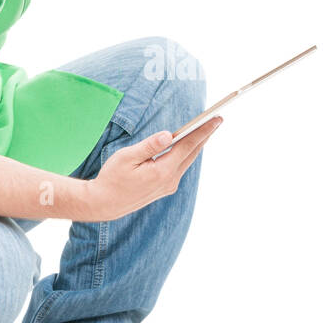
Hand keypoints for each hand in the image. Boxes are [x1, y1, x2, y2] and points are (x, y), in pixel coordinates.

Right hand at [83, 116, 222, 220]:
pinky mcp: (165, 187)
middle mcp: (170, 180)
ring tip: (206, 128)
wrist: (105, 204)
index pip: (188, 146)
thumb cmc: (112, 178)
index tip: (217, 118)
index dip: (204, 130)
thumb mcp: (127, 157)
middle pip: (192, 153)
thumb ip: (149, 146)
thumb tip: (169, 135)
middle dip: (205, 135)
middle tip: (217, 118)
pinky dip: (186, 153)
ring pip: (187, 160)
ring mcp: (169, 185)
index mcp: (162, 171)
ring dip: (197, 144)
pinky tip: (187, 144)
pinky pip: (180, 166)